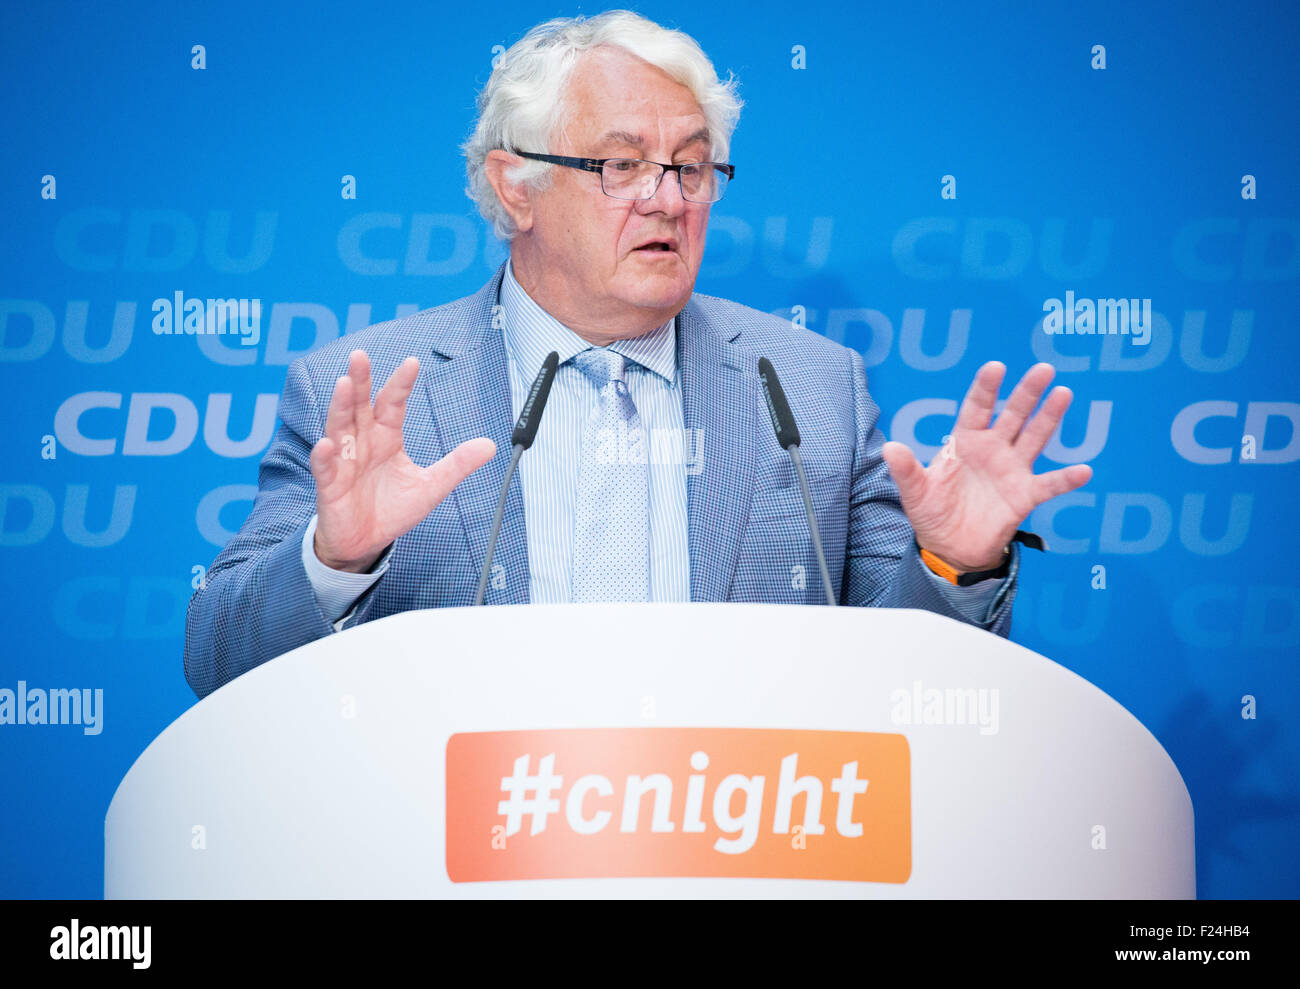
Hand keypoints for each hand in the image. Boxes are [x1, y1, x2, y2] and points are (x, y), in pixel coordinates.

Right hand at [310, 349, 495, 571]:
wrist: (365, 541)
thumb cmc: (392, 508)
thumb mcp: (431, 486)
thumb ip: (457, 464)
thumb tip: (489, 445)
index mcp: (387, 437)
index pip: (393, 404)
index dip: (401, 384)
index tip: (413, 362)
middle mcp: (363, 442)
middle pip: (361, 405)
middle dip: (361, 380)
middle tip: (360, 356)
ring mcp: (344, 460)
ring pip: (339, 427)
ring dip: (341, 406)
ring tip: (344, 384)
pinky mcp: (330, 485)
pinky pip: (325, 467)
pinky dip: (324, 456)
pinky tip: (327, 444)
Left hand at [880, 361, 1091, 572]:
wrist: (949, 547)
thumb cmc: (932, 512)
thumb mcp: (915, 492)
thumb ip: (905, 470)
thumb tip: (889, 448)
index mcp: (965, 442)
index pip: (977, 408)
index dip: (986, 388)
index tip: (995, 366)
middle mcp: (993, 449)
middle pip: (1013, 415)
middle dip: (1027, 392)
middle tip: (1043, 369)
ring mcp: (1011, 470)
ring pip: (1035, 437)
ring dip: (1049, 417)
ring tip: (1063, 393)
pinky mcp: (1024, 495)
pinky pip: (1049, 485)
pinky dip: (1066, 479)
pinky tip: (1083, 470)